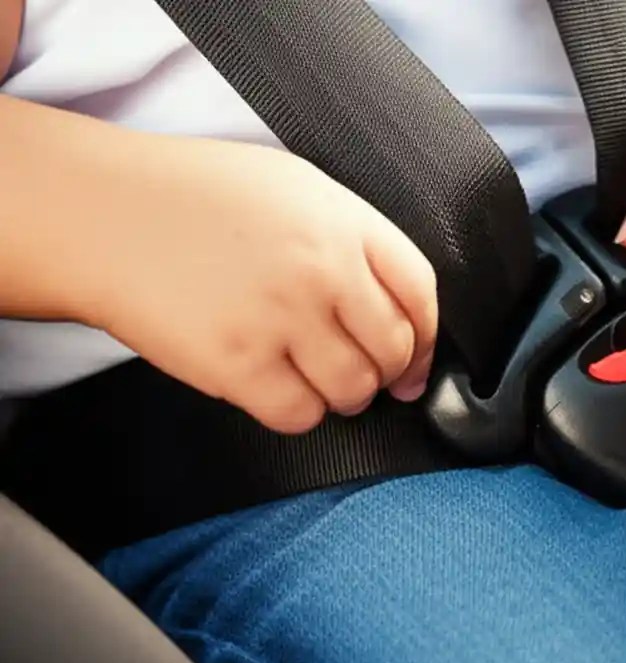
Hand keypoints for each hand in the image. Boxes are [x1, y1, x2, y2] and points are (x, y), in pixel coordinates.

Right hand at [79, 135, 437, 433]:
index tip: (416, 358)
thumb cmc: (193, 197)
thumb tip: (396, 308)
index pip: (421, 291)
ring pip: (354, 389)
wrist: (99, 213)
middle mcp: (322, 269)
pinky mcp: (237, 364)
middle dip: (387, 372)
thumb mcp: (291, 187)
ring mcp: (281, 318)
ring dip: (344, 395)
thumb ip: (350, 238)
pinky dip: (298, 411)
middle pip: (394, 348)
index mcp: (343, 221)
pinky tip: (276, 388)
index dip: (428, 336)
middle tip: (364, 374)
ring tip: (315, 379)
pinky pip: (300, 414)